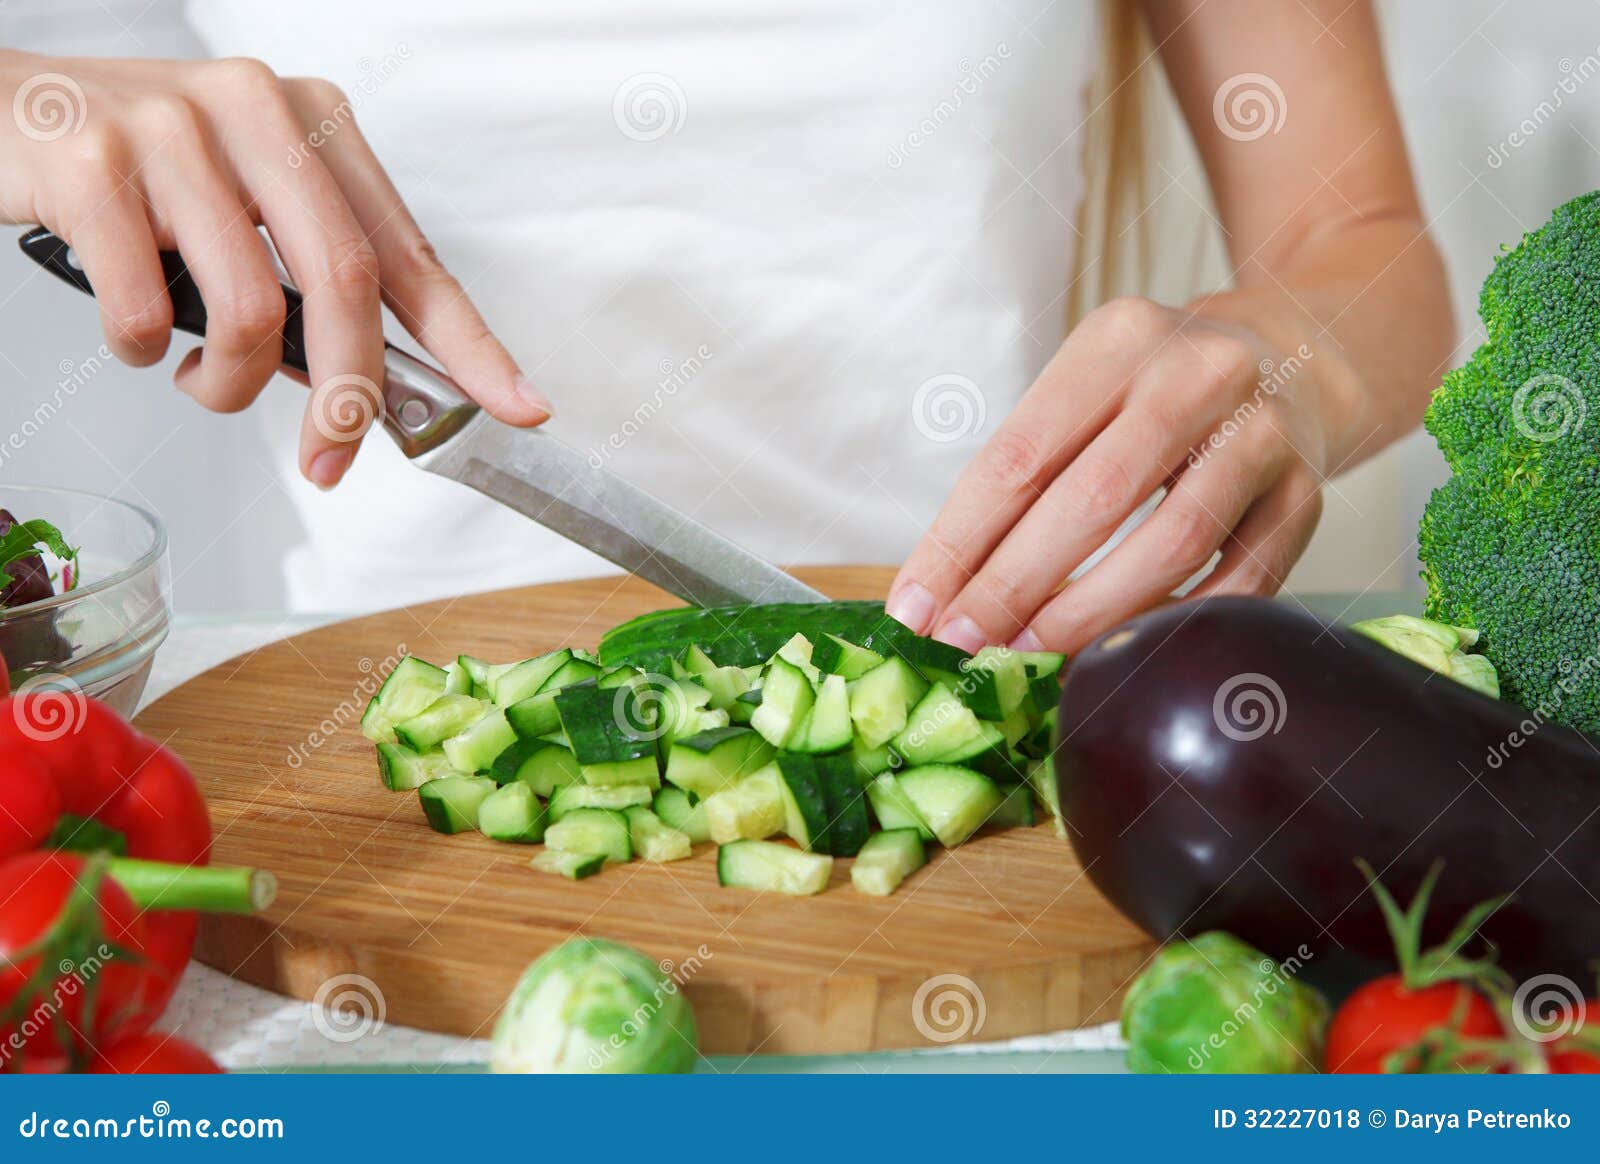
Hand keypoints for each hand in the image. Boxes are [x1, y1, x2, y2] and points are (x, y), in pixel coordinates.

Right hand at [0, 52, 550, 486]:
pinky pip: (144, 310)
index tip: (518, 405)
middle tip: (331, 456)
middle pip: (346, 284)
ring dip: (225, 383)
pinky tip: (130, 328)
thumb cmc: (139, 173)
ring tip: (196, 374)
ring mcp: (172, 128)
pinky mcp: (91, 160)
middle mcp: (256, 109)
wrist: (1, 111)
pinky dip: (138, 350)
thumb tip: (376, 390)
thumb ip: (310, 278)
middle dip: (348, 395)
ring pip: (249, 310)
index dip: (470, 343)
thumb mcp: (245, 202)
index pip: (411, 254)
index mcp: (314, 123)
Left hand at [888, 296, 1329, 654]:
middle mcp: (1198, 372)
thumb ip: (1026, 473)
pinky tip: (1119, 651)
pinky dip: (1173, 623)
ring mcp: (1264, 432)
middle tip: (963, 644)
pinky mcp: (1308, 493)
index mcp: (1118, 340)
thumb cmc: (1156, 390)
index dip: (960, 540)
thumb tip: (944, 592)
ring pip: (1173, 541)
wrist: (1295, 357)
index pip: (1020, 454)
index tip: (916, 609)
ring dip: (1091, 612)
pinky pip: (1240, 580)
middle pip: (1095, 496)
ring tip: (1032, 655)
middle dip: (1015, 584)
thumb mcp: (1087, 390)